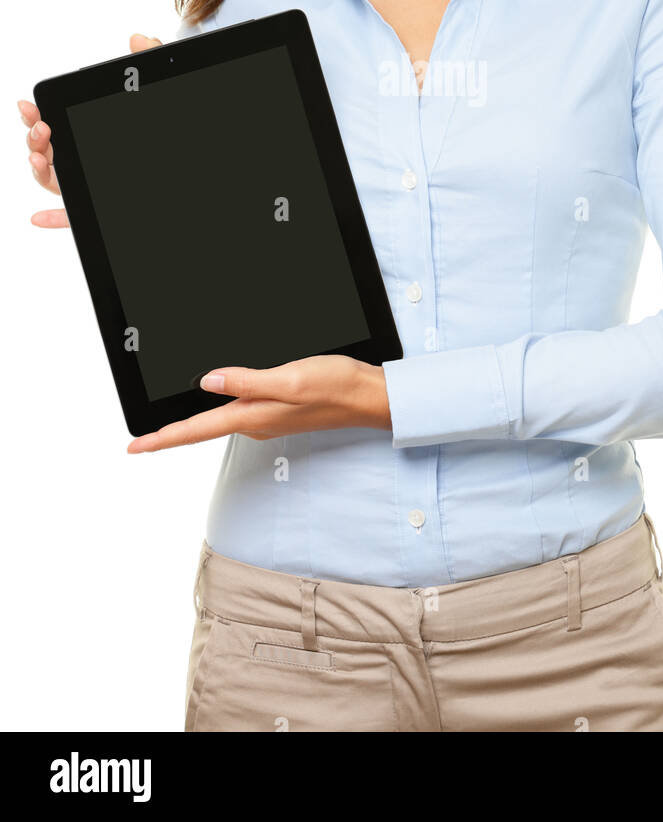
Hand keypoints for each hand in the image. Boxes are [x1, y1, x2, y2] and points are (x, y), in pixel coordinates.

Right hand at [20, 34, 161, 227]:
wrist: (196, 163)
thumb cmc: (168, 123)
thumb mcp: (156, 89)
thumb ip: (148, 60)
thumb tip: (137, 38)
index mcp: (86, 128)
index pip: (53, 122)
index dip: (34, 116)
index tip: (28, 106)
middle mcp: (84, 156)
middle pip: (47, 151)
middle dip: (35, 138)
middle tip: (42, 128)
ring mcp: (90, 182)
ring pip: (53, 181)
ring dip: (39, 169)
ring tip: (40, 157)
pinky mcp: (99, 205)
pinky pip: (73, 215)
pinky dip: (56, 217)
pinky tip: (39, 217)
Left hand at [127, 352, 391, 452]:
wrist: (366, 396)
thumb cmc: (334, 386)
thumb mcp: (289, 379)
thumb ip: (247, 381)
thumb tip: (206, 382)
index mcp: (253, 415)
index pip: (197, 430)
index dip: (162, 438)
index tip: (134, 446)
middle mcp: (254, 421)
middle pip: (200, 430)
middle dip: (168, 433)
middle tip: (139, 436)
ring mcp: (265, 417)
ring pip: (216, 421)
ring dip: (190, 422)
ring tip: (164, 422)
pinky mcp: (275, 408)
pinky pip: (235, 411)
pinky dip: (215, 408)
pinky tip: (211, 398)